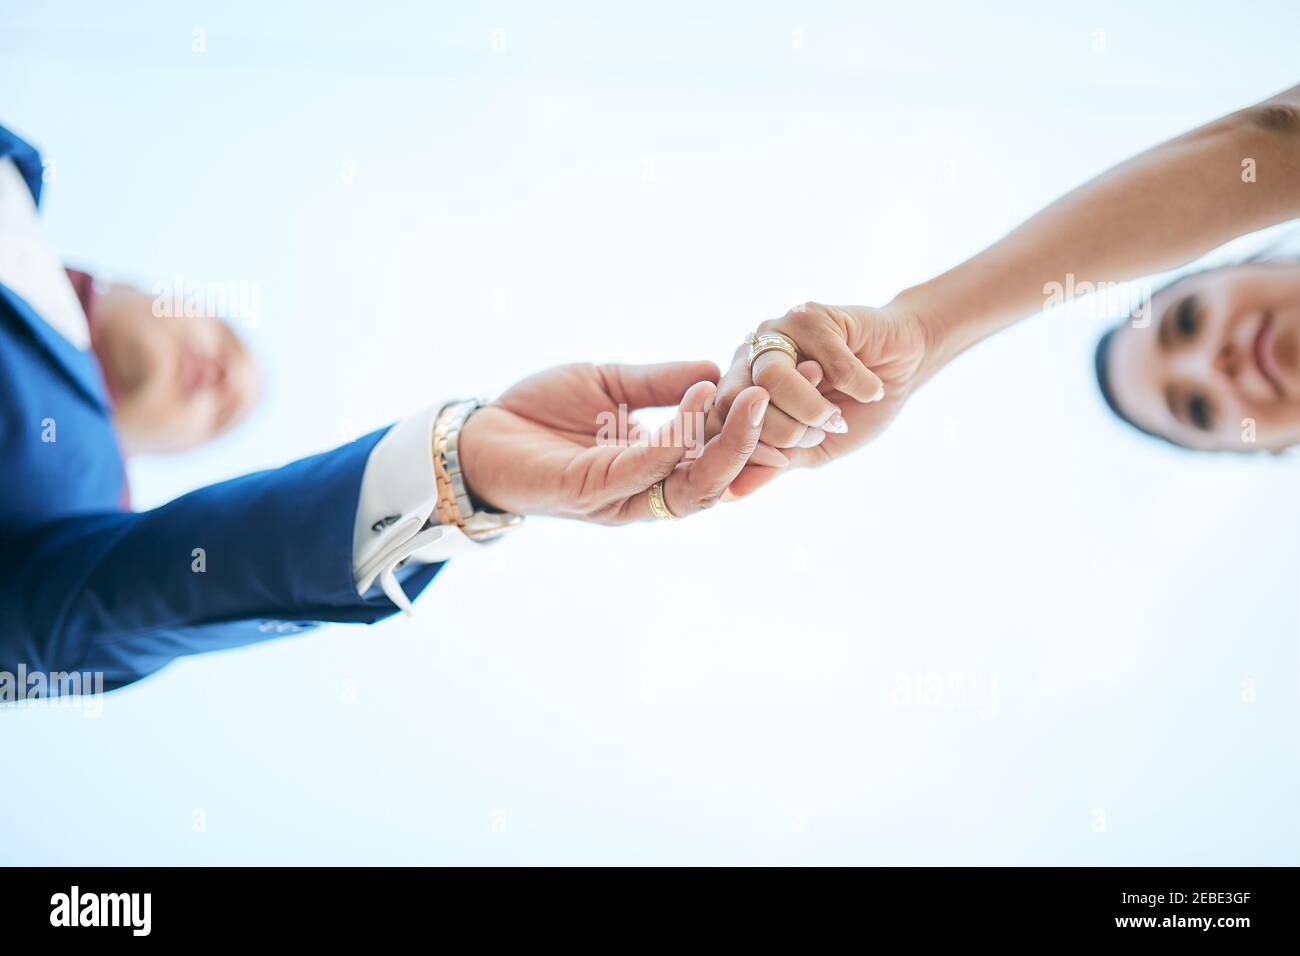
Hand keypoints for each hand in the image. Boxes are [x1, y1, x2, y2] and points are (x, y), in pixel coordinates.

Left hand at [457, 361, 777, 522]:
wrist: (477, 435)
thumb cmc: (539, 414)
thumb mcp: (611, 387)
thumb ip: (660, 383)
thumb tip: (716, 371)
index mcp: (658, 464)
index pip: (723, 452)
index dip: (761, 424)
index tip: (796, 379)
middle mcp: (649, 488)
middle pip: (722, 479)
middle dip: (761, 438)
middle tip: (794, 391)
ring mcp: (624, 495)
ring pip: (695, 486)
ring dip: (729, 443)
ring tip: (753, 398)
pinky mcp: (593, 492)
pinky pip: (647, 470)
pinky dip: (677, 437)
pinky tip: (697, 400)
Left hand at [706, 301, 929, 496]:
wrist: (904, 365)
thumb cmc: (855, 408)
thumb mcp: (814, 447)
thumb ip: (773, 464)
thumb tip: (729, 495)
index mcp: (742, 388)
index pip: (718, 422)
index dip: (753, 449)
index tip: (791, 456)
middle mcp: (750, 356)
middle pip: (738, 402)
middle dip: (784, 432)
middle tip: (821, 432)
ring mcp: (777, 331)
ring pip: (771, 379)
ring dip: (813, 409)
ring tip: (840, 415)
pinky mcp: (811, 314)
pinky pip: (824, 360)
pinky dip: (856, 384)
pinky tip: (870, 388)